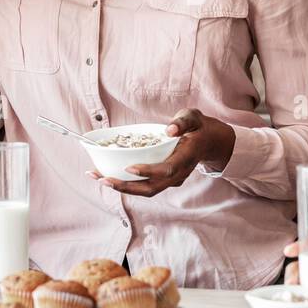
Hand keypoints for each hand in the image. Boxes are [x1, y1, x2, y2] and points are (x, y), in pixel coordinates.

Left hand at [85, 109, 235, 197]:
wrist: (208, 142)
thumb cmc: (198, 127)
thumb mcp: (194, 117)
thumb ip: (183, 122)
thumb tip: (170, 130)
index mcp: (186, 158)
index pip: (167, 170)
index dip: (148, 171)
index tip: (129, 168)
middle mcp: (179, 174)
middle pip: (152, 188)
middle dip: (126, 186)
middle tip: (103, 179)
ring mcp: (172, 180)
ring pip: (146, 190)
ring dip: (122, 187)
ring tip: (99, 178)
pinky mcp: (164, 180)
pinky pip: (145, 186)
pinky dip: (127, 183)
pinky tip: (109, 175)